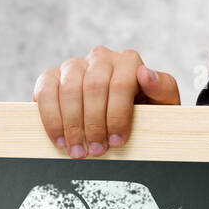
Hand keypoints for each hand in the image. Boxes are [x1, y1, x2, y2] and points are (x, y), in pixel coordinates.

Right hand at [33, 46, 180, 158]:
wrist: (122, 116)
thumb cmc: (146, 111)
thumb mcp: (164, 104)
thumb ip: (163, 89)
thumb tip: (146, 74)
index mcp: (129, 61)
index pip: (120, 85)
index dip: (117, 116)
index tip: (117, 142)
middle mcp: (100, 57)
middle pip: (93, 88)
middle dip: (94, 124)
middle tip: (97, 151)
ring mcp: (74, 65)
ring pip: (68, 90)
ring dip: (71, 125)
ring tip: (78, 151)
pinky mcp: (52, 76)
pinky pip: (45, 91)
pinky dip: (50, 118)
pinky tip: (59, 140)